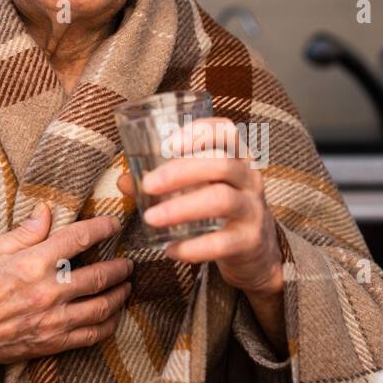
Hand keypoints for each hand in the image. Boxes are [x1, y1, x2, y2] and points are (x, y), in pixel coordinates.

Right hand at [0, 203, 132, 382]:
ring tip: (126, 286)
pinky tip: (113, 316)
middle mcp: (49, 291)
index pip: (79, 239)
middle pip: (100, 275)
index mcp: (34, 263)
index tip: (113, 224)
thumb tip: (47, 211)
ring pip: (102, 306)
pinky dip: (108, 324)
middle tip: (128, 262)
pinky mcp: (53, 343)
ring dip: (120, 295)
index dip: (102, 228)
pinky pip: (91, 335)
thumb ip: (24, 232)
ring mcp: (53, 320)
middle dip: (120, 267)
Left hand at [116, 116, 282, 298]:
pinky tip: (170, 250)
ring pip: (222, 200)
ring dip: (182, 208)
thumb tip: (125, 180)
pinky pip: (222, 242)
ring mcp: (253, 210)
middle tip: (148, 185)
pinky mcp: (249, 241)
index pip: (226, 132)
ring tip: (152, 218)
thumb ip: (165, 183)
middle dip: (181, 172)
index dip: (199, 132)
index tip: (168, 143)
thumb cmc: (222, 211)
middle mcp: (250, 179)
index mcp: (237, 158)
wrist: (257, 251)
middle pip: (221, 164)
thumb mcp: (200, 189)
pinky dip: (193, 247)